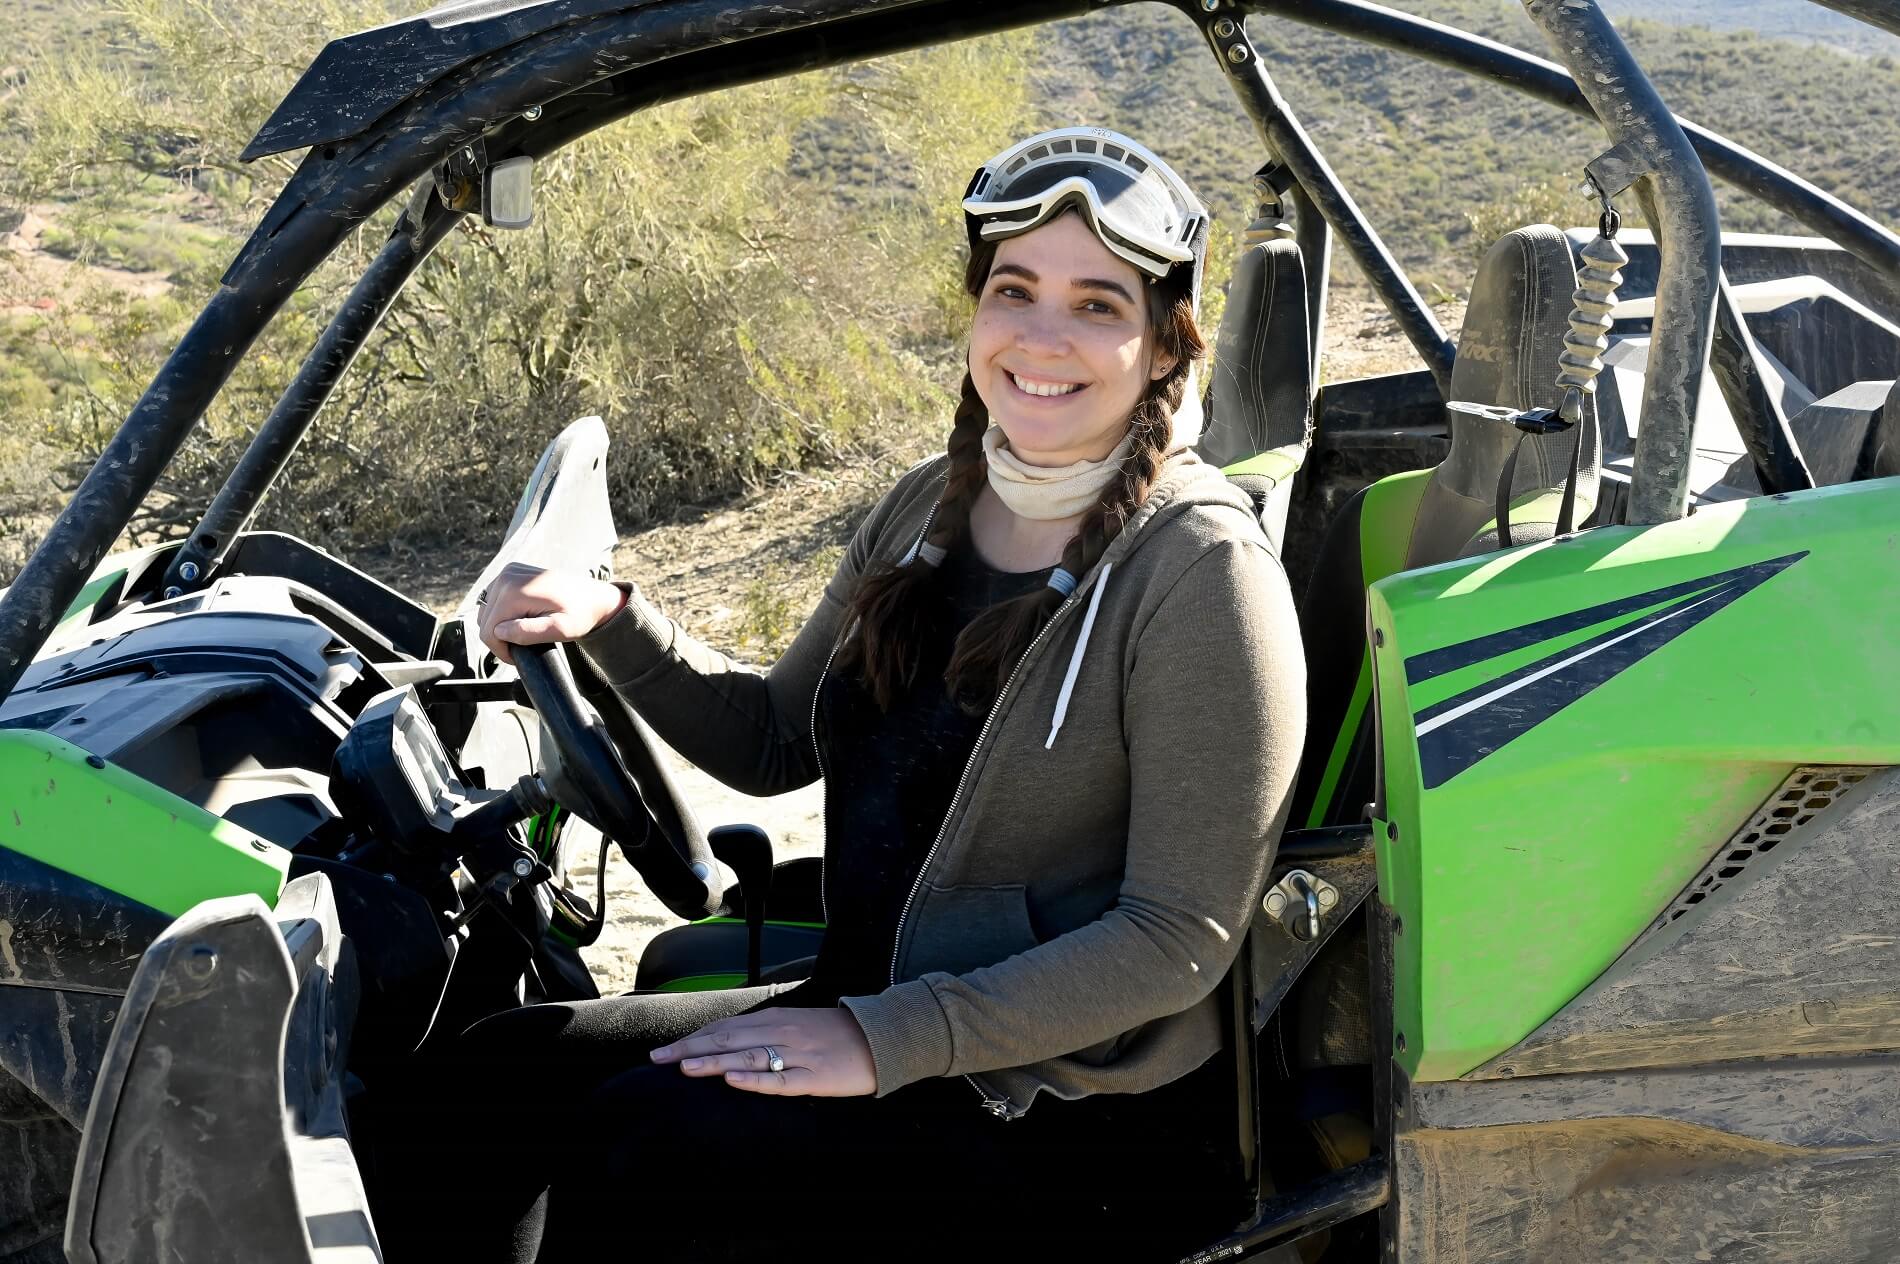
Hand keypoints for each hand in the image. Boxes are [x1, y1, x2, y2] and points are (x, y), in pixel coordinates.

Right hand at [475, 561, 626, 665]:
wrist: (592, 597)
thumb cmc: (580, 615)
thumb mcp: (560, 630)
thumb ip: (529, 632)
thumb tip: (499, 631)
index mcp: (515, 591)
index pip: (489, 630)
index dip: (500, 650)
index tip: (518, 657)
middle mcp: (507, 577)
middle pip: (485, 620)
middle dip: (500, 639)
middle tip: (522, 648)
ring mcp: (508, 572)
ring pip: (487, 611)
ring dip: (500, 626)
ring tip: (524, 633)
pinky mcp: (510, 572)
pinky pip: (493, 599)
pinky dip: (502, 613)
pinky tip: (520, 619)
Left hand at [650, 1007, 876, 1096]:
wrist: (882, 1036)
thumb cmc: (839, 1032)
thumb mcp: (799, 1023)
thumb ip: (768, 1031)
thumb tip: (732, 1041)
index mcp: (777, 1018)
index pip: (726, 1028)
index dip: (694, 1038)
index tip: (666, 1050)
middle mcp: (782, 1032)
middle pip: (728, 1040)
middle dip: (691, 1050)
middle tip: (659, 1060)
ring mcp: (798, 1054)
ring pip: (748, 1057)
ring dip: (713, 1062)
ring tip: (684, 1068)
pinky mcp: (814, 1077)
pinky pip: (780, 1080)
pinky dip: (755, 1080)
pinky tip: (733, 1080)